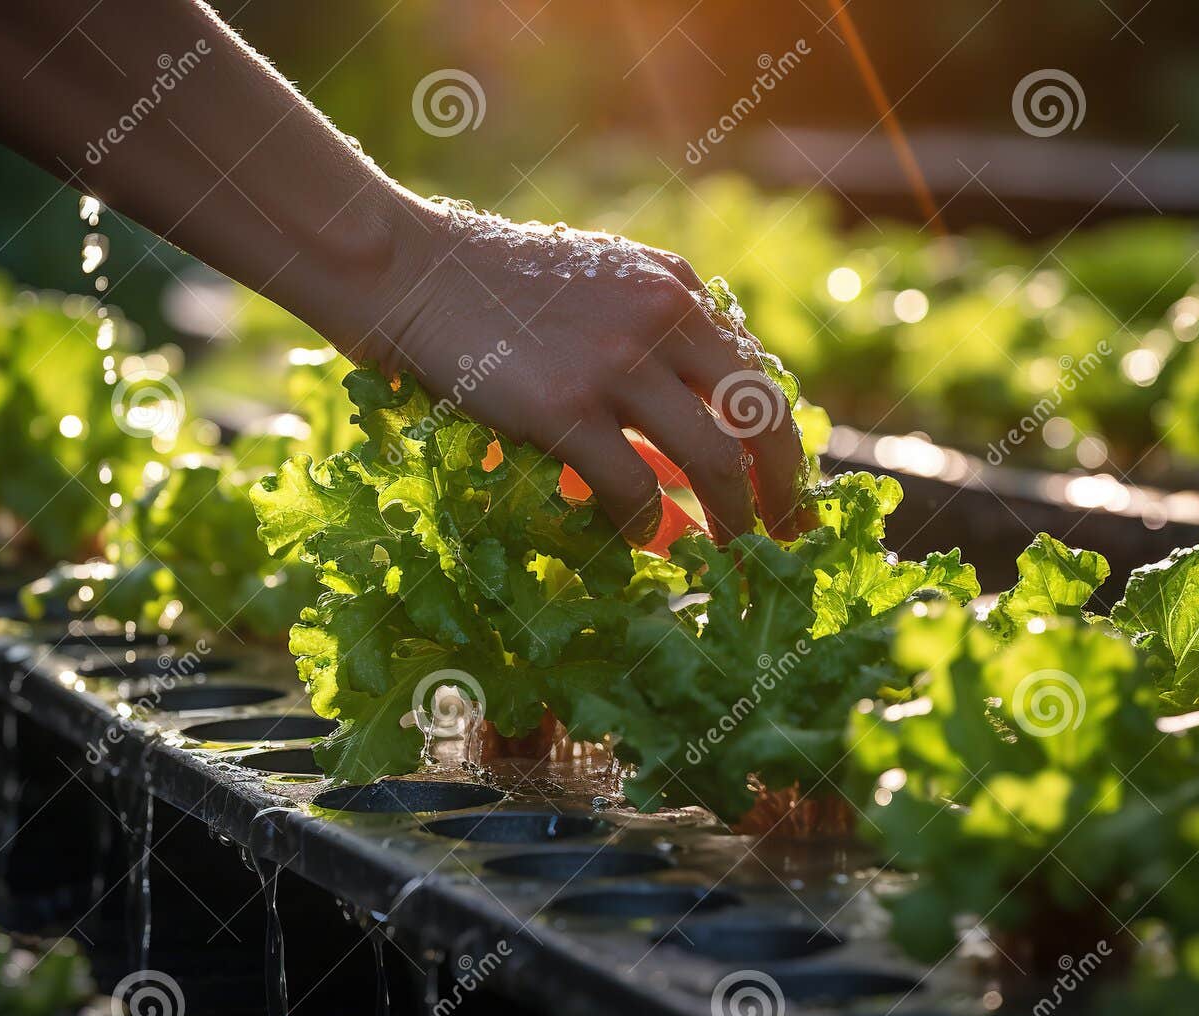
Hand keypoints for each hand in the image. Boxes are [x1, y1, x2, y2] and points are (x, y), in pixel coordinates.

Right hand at [352, 201, 808, 544]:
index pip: (756, 375)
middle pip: (760, 420)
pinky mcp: (566, 407)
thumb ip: (652, 345)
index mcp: (677, 287)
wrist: (412, 272)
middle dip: (782, 490)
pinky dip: (646, 527)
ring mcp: (617, 362)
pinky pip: (632, 488)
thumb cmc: (496, 292)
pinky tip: (643, 544)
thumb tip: (689, 444)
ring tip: (732, 559)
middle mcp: (664, 317)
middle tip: (785, 538)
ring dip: (731, 523)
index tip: (782, 489)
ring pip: (712, 463)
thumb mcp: (597, 291)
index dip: (778, 442)